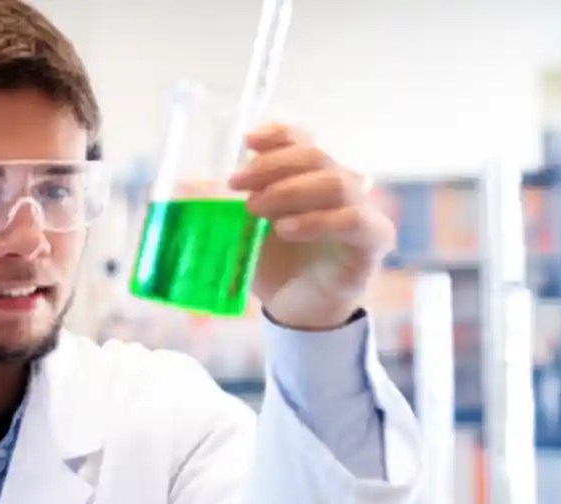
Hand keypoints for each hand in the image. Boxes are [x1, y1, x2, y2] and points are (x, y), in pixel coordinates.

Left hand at [229, 124, 393, 330]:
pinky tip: (286, 229)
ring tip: (255, 210)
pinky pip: (355, 219)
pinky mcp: (373, 241)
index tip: (247, 142)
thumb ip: (221, 208)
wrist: (297, 311)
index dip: (278, 135)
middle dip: (272, 165)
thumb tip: (187, 186)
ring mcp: (362, 210)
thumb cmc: (274, 265)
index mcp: (312, 177)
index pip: (304, 140)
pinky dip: (317, 220)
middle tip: (236, 184)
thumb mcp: (241, 232)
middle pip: (316, 155)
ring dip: (290, 190)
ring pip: (336, 182)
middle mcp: (342, 187)